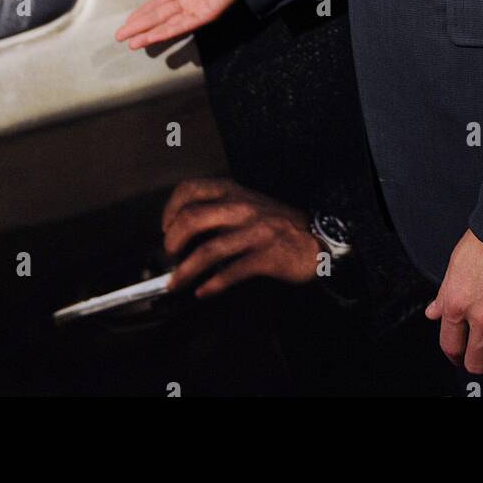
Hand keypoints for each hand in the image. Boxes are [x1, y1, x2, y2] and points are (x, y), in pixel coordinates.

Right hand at [115, 0, 238, 47]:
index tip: (128, 20)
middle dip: (140, 26)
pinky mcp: (204, 14)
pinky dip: (164, 33)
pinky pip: (181, 25)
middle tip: (121, 35)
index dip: (142, 12)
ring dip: (148, 34)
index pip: (158, 2)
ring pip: (167, 24)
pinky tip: (149, 38)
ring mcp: (196, 7)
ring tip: (131, 43)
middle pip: (159, 15)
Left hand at [161, 177, 321, 296]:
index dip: (171, 209)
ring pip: (208, 250)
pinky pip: (231, 271)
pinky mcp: (266, 256)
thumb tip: (185, 228)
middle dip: (173, 241)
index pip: (192, 189)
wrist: (317, 239)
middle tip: (169, 256)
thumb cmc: (278, 223)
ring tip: (175, 283)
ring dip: (185, 270)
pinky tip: (203, 292)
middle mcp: (242, 208)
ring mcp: (254, 232)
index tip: (165, 227)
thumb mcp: (248, 204)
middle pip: (193, 218)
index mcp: (235, 192)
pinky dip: (212, 285)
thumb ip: (221, 209)